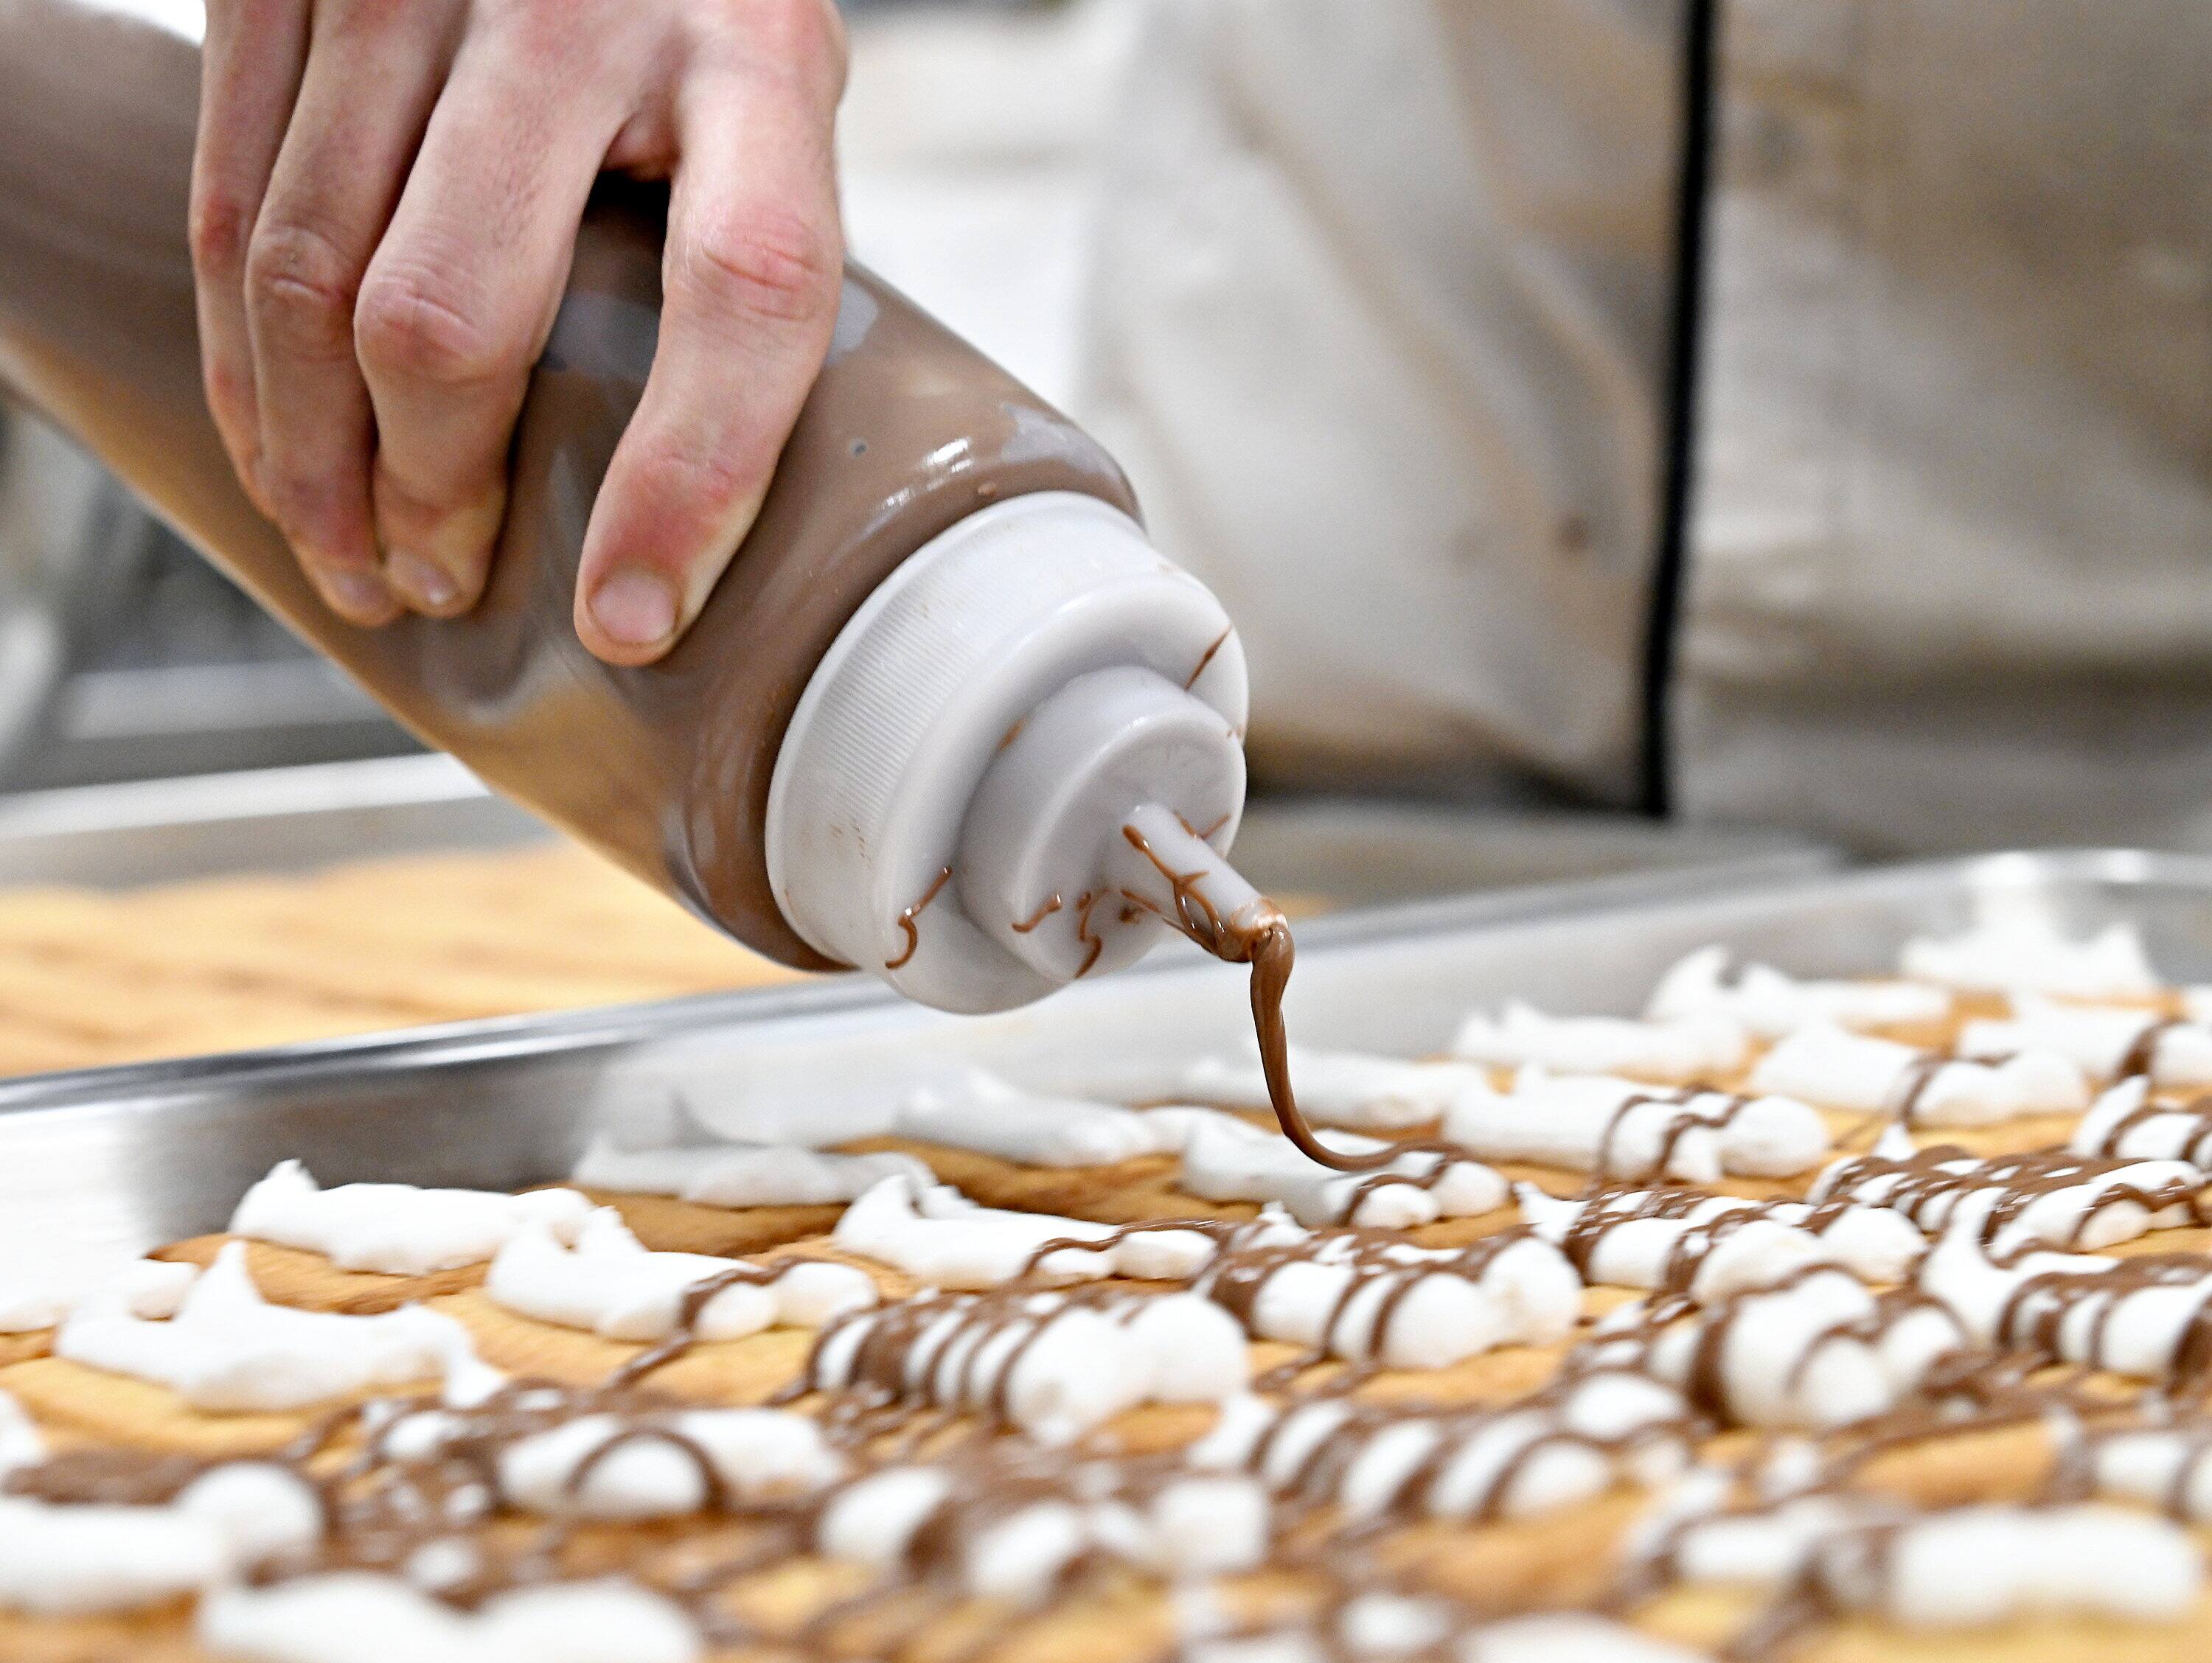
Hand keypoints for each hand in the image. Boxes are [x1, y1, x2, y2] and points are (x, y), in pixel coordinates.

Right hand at [189, 0, 847, 662]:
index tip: (630, 621)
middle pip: (456, 311)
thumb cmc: (691, 9)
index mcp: (755, 53)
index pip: (745, 291)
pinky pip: (227, 208)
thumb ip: (748, 251)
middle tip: (445, 580)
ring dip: (317, 462)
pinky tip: (282, 458)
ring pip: (307, 278)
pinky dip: (241, 367)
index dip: (687, 483)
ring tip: (356, 563)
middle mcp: (578, 8)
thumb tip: (688, 508)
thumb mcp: (774, 104)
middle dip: (432, 490)